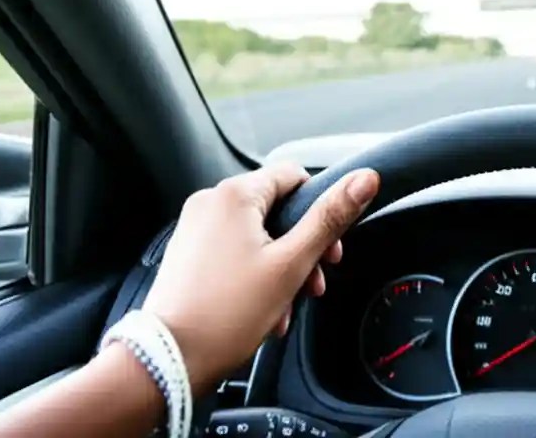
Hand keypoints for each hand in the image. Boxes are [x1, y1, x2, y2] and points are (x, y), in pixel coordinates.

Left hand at [140, 163, 378, 393]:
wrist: (170, 359)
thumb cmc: (227, 314)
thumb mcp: (291, 264)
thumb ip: (330, 218)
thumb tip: (364, 178)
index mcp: (234, 195)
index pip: (294, 177)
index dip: (321, 210)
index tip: (330, 248)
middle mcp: (209, 203)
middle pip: (277, 209)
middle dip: (302, 248)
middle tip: (313, 281)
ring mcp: (195, 229)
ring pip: (258, 235)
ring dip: (282, 267)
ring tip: (287, 303)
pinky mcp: (188, 255)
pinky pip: (235, 252)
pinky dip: (256, 274)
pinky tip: (264, 309)